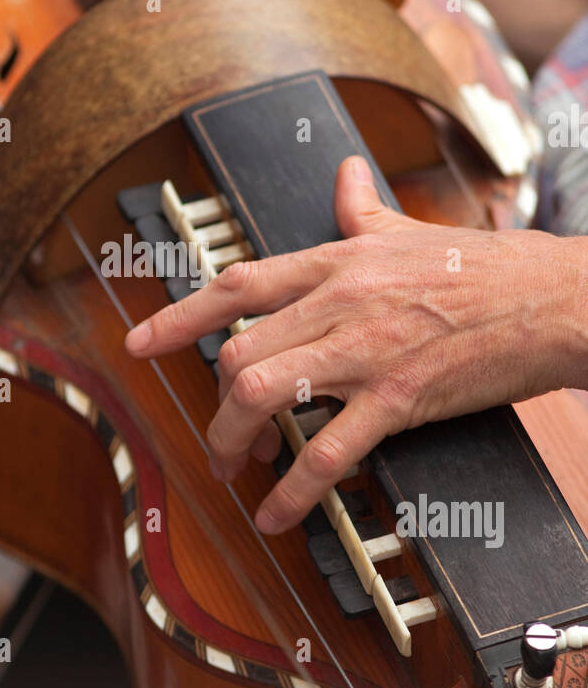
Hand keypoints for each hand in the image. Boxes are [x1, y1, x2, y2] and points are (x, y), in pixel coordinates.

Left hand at [125, 156, 587, 533]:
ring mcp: (365, 351)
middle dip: (215, 406)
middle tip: (222, 437)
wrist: (554, 299)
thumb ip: (363, 208)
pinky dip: (293, 490)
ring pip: (260, 393)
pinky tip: (280, 513)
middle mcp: (339, 302)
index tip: (141, 343)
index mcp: (337, 261)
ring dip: (235, 442)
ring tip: (240, 470)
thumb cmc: (489, 267)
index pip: (237, 285)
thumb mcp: (412, 230)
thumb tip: (343, 175)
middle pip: (237, 353)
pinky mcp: (398, 398)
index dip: (179, 317)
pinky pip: (326, 450)